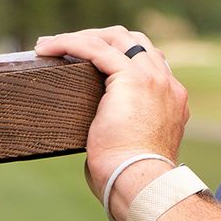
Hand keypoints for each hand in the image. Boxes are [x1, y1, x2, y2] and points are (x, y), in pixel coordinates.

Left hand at [34, 28, 189, 220]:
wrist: (139, 183)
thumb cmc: (130, 179)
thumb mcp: (132, 149)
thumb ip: (124, 134)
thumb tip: (99, 139)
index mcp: (173, 101)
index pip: (149, 63)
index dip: (119, 56)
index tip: (87, 62)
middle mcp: (168, 85)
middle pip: (135, 42)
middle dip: (100, 39)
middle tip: (65, 48)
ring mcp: (153, 79)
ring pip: (116, 38)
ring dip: (82, 37)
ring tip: (50, 45)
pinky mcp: (132, 78)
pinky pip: (95, 48)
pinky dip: (69, 43)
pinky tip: (47, 48)